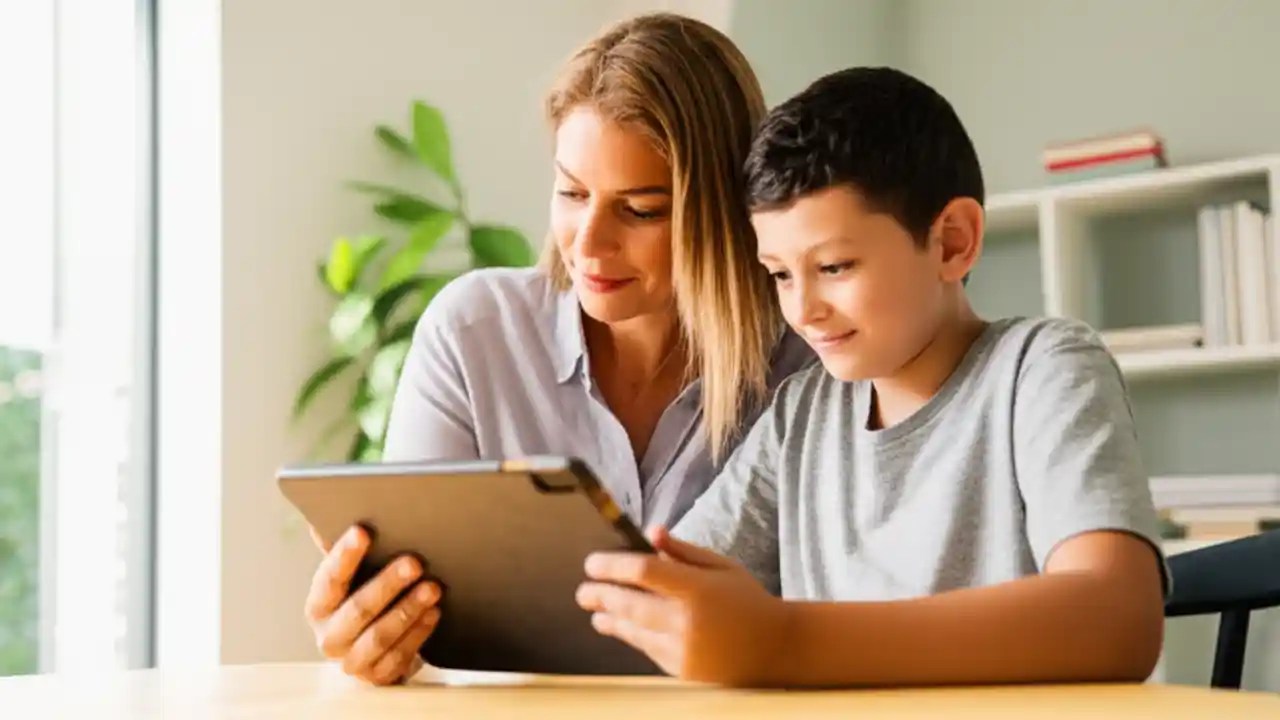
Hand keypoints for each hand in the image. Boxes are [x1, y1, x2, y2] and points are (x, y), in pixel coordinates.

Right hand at [304, 525, 441, 684]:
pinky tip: (434, 613)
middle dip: (387, 584)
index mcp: (318, 606)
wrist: (375, 651)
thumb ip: (340, 548)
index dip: (344, 555)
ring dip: (408, 610)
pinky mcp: (378, 677)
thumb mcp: (352, 576)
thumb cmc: (362, 600)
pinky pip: (399, 657)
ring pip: (380, 636)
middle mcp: (329, 637)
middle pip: (358, 609)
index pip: (328, 578)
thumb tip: (325, 511)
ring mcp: (353, 661)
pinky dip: (418, 634)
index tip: (363, 530)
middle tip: (415, 562)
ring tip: (433, 587)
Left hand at [576, 526, 790, 686]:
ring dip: (609, 618)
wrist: (774, 649)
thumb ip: (684, 551)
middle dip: (599, 595)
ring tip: (595, 610)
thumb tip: (651, 532)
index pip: (644, 572)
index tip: (593, 563)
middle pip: (628, 603)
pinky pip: (646, 648)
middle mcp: (687, 620)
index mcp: (698, 589)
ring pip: (632, 630)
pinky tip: (619, 626)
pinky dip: (631, 635)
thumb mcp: (721, 567)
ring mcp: (682, 649)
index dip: (612, 566)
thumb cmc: (746, 601)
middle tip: (583, 590)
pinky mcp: (680, 670)